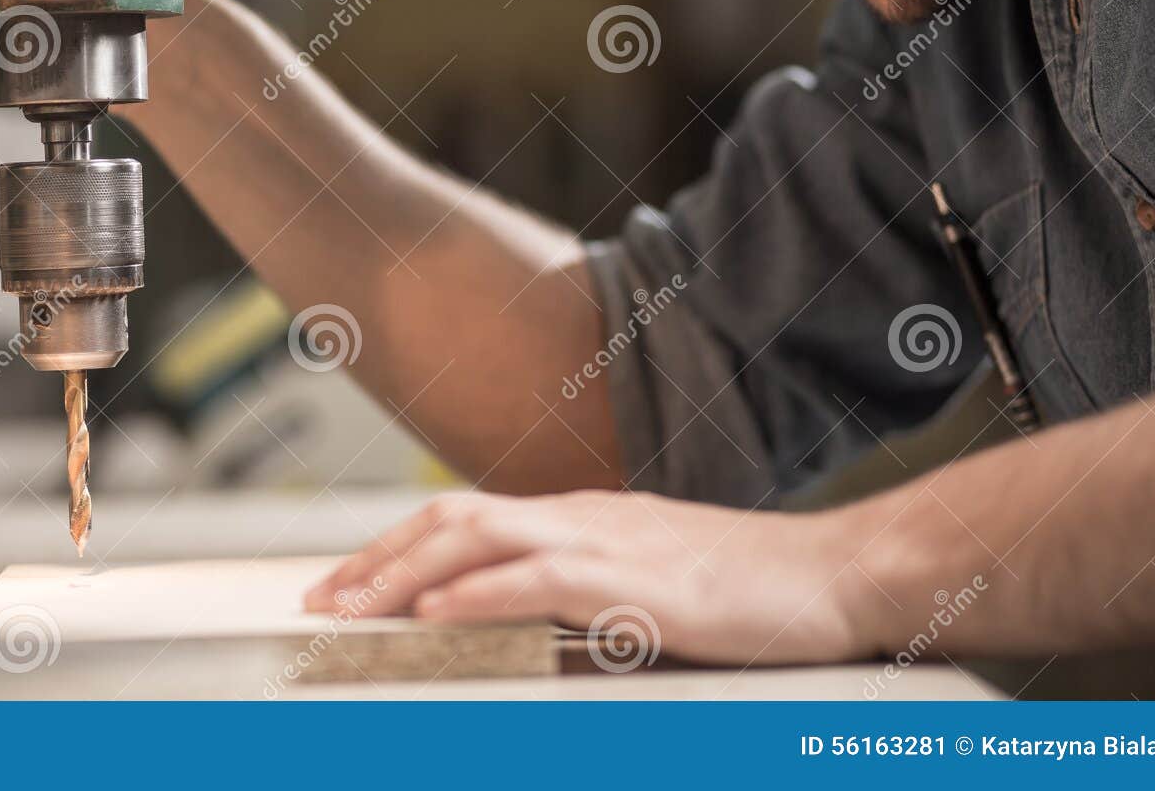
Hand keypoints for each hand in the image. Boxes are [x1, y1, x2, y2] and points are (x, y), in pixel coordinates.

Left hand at [304, 490, 867, 666]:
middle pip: (453, 520)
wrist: (834, 575)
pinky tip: (435, 614)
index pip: (466, 520)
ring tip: (352, 608)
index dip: (397, 550)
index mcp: (580, 518)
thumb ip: (581, 604)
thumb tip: (513, 638)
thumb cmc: (750, 589)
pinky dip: (478, 593)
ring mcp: (608, 540)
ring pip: (480, 537)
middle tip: (319, 602)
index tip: (347, 586)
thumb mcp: (649, 591)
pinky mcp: (637, 580)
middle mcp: (581, 516)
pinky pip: (539, 578)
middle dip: (377, 559)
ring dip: (405, 572)